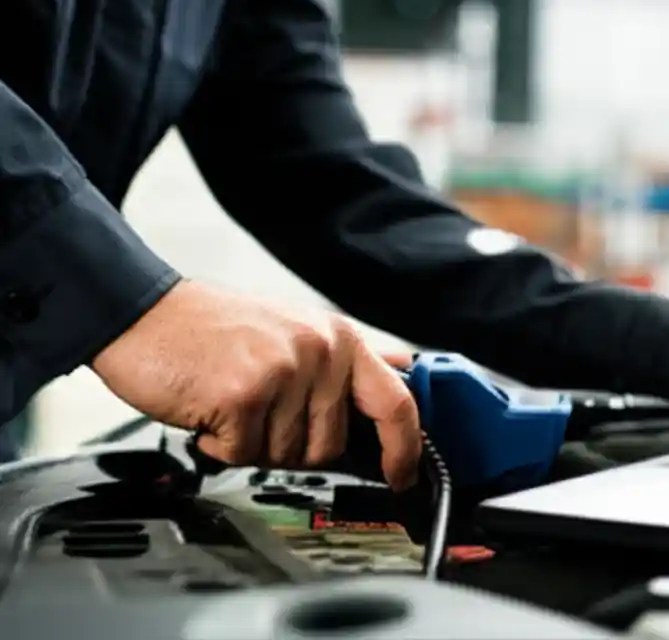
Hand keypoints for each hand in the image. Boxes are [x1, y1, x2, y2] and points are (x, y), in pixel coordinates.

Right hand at [92, 280, 420, 489]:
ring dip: (253, 443)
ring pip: (286, 456)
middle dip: (291, 445)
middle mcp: (320, 352)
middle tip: (259, 412)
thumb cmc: (215, 329)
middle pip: (330, 446)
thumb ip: (346, 361)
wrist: (144, 314)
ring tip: (232, 402)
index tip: (402, 476)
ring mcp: (284, 373)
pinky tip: (209, 411)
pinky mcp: (244, 396)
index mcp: (339, 338)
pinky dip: (220, 445)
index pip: (396, 402)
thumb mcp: (296, 330)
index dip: (404, 448)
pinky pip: (244, 455)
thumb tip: (402, 376)